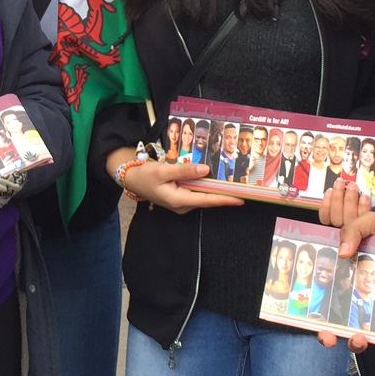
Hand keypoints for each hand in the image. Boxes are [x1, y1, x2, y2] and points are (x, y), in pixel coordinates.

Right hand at [119, 157, 243, 213]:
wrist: (132, 179)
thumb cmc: (145, 175)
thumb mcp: (164, 170)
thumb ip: (185, 171)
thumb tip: (205, 170)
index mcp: (178, 200)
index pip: (207, 200)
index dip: (225, 199)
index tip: (241, 199)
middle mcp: (182, 205)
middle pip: (207, 198)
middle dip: (224, 193)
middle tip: (242, 186)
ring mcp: (181, 203)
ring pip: (202, 195)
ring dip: (215, 189)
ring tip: (232, 182)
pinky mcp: (180, 198)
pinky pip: (196, 193)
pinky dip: (205, 187)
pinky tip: (212, 180)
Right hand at [314, 199, 374, 358]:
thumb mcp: (373, 223)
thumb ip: (353, 230)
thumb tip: (342, 253)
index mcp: (350, 278)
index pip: (329, 303)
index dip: (320, 321)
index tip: (321, 329)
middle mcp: (363, 298)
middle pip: (343, 325)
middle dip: (336, 337)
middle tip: (337, 338)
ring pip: (367, 336)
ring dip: (360, 344)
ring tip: (363, 339)